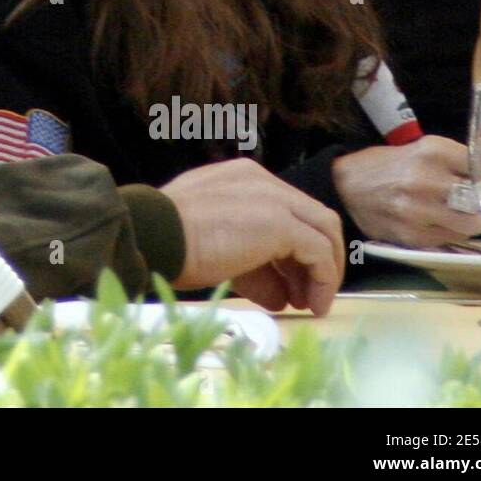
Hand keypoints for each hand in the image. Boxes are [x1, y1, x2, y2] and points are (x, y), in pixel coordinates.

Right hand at [159, 159, 343, 315]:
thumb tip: (278, 293)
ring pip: (324, 229)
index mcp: (242, 177)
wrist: (156, 234)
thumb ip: (249, 259)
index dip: (294, 248)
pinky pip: (319, 253)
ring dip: (325, 269)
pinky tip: (314, 303)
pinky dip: (323, 280)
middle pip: (312, 216)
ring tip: (314, 302)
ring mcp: (273, 198)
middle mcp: (261, 180)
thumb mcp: (214, 240)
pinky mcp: (281, 223)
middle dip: (316, 258)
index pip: (286, 209)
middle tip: (306, 292)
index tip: (288, 280)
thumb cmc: (170, 238)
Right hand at [332, 136, 480, 247]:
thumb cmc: (385, 166)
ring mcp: (419, 211)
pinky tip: (436, 223)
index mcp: (431, 151)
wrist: (344, 186)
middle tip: (477, 203)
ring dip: (470, 222)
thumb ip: (452, 162)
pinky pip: (449, 239)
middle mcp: (427, 180)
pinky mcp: (413, 236)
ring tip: (461, 216)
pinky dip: (449, 233)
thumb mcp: (418, 150)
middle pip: (480, 199)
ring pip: (470, 225)